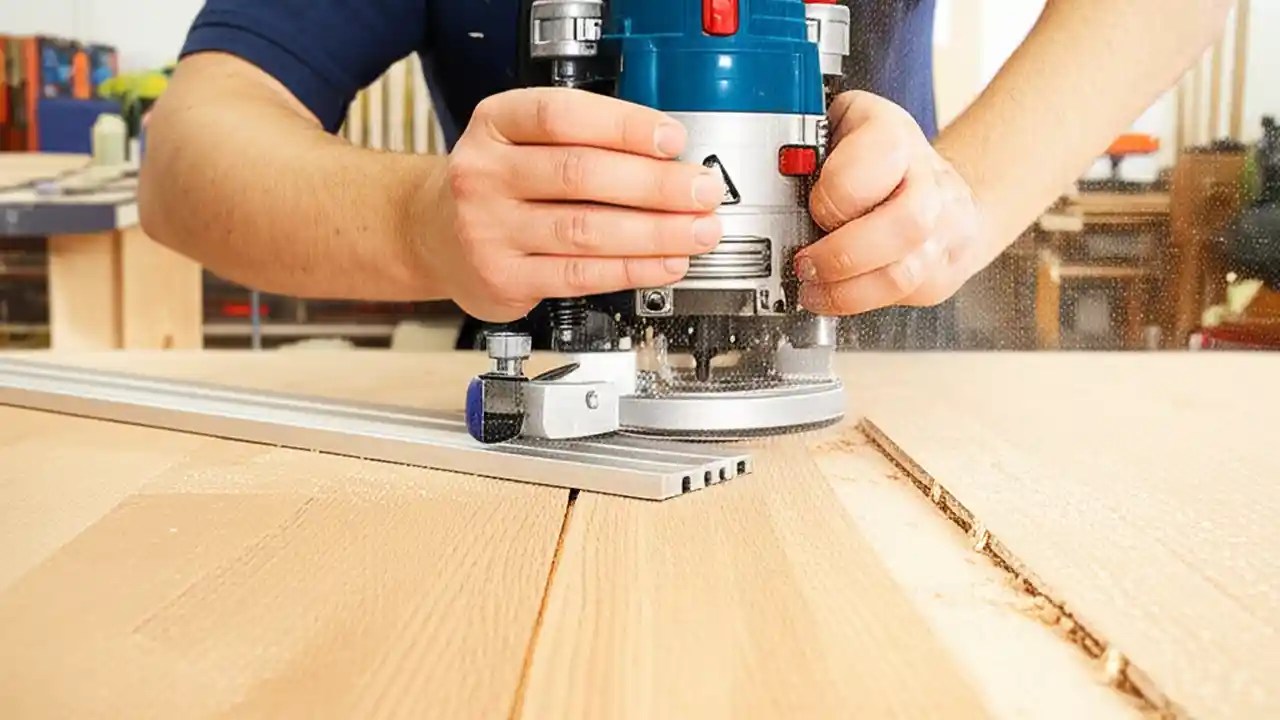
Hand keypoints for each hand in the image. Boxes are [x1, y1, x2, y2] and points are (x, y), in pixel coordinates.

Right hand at [427, 87, 724, 321]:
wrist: (434, 236)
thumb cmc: (498, 185)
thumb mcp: (523, 141)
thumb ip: (584, 142)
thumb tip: (669, 160)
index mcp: (496, 123)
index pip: (562, 116)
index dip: (624, 126)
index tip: (673, 139)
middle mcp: (486, 173)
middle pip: (580, 174)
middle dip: (654, 184)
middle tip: (701, 191)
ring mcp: (490, 229)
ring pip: (585, 230)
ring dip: (655, 232)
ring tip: (697, 231)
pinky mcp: (504, 277)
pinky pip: (580, 275)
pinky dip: (633, 269)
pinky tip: (667, 262)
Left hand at [794, 91, 985, 315]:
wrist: (929, 172)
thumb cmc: (873, 151)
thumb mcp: (831, 123)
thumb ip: (798, 144)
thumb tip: (761, 172)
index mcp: (893, 136)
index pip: (874, 165)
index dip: (834, 196)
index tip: (809, 209)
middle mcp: (930, 180)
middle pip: (904, 226)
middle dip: (841, 257)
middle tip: (805, 264)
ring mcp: (948, 225)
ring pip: (904, 274)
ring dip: (847, 291)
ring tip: (815, 288)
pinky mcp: (950, 265)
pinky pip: (910, 295)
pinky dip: (866, 300)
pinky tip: (845, 290)